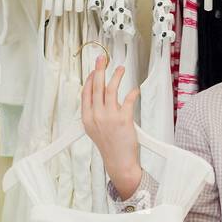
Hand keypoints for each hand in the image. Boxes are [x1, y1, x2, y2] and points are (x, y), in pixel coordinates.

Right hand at [82, 53, 140, 187]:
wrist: (119, 162)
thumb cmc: (109, 146)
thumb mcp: (95, 130)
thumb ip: (95, 113)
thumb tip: (101, 95)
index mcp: (87, 118)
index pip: (86, 93)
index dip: (90, 79)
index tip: (94, 70)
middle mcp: (96, 116)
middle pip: (96, 87)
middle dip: (99, 69)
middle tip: (103, 59)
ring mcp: (109, 117)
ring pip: (111, 89)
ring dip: (116, 76)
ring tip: (120, 69)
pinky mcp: (123, 119)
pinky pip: (128, 100)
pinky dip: (132, 93)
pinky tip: (134, 90)